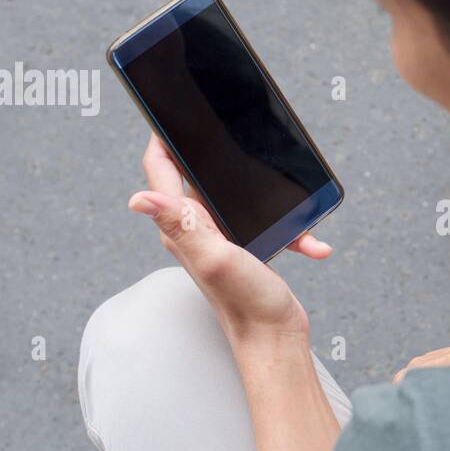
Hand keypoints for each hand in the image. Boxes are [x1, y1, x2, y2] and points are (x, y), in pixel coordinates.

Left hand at [128, 135, 331, 344]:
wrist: (274, 339)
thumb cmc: (245, 302)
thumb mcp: (215, 256)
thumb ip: (180, 223)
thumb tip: (137, 198)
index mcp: (183, 225)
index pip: (161, 170)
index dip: (161, 138)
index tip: (169, 111)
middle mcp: (196, 229)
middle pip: (196, 177)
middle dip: (213, 154)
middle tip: (230, 130)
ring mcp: (221, 239)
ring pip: (236, 198)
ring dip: (263, 195)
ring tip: (286, 190)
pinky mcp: (246, 249)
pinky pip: (267, 226)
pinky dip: (291, 232)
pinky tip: (312, 243)